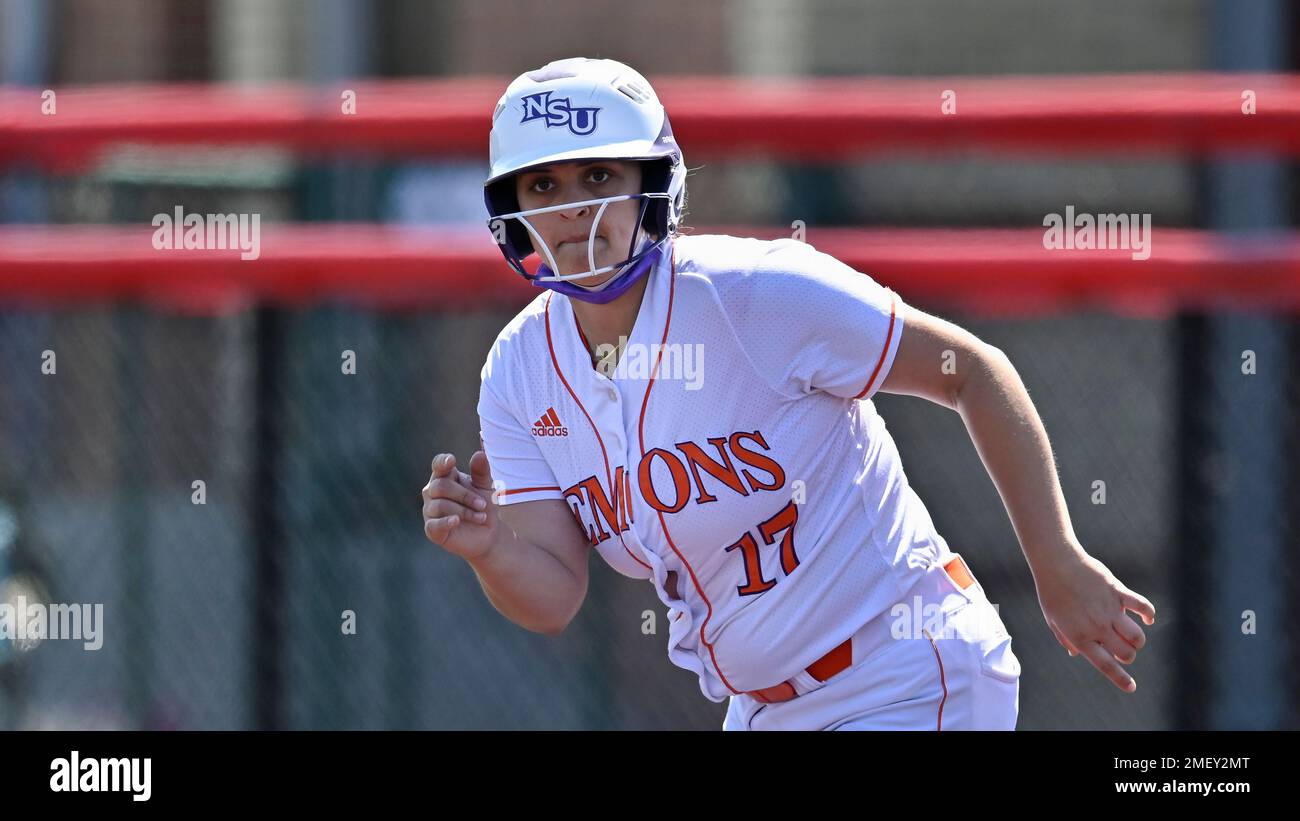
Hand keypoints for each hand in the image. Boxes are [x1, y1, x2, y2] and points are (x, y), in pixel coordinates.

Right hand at [422, 451, 498, 561]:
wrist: (487, 533)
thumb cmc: (483, 506)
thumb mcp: (486, 488)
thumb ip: (482, 472)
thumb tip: (479, 454)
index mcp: (445, 477)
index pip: (438, 464)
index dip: (442, 462)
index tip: (452, 461)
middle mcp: (432, 492)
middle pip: (440, 486)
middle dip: (465, 495)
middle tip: (483, 504)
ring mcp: (430, 511)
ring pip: (440, 505)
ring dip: (464, 511)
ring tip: (481, 517)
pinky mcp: (432, 530)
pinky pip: (433, 524)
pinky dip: (445, 522)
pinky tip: (457, 521)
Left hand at [1034, 544, 1155, 692]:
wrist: (1056, 563)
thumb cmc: (1051, 592)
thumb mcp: (1053, 620)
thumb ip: (1066, 638)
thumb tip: (1075, 653)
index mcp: (1080, 637)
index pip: (1106, 665)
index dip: (1121, 679)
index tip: (1131, 687)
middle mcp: (1097, 627)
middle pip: (1126, 653)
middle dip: (1128, 656)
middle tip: (1123, 649)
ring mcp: (1109, 610)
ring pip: (1137, 637)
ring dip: (1138, 641)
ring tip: (1131, 636)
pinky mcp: (1118, 592)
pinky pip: (1142, 606)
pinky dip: (1149, 614)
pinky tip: (1147, 618)